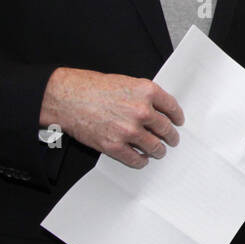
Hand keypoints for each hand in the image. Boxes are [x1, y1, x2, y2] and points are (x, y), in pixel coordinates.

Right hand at [40, 67, 182, 168]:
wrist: (66, 97)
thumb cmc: (91, 87)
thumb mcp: (125, 82)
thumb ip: (143, 95)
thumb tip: (157, 109)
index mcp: (146, 91)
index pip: (171, 108)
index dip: (177, 117)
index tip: (178, 122)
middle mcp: (141, 111)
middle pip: (165, 129)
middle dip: (170, 136)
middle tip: (171, 140)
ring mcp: (128, 130)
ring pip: (154, 146)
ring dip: (158, 151)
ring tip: (158, 151)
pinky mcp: (114, 146)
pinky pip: (135, 159)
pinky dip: (141, 161)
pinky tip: (142, 159)